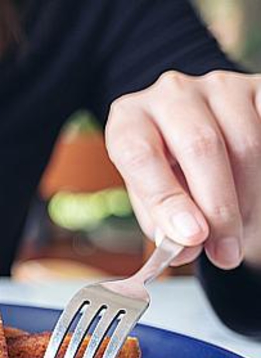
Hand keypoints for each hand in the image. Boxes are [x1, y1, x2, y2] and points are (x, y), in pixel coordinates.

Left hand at [105, 70, 260, 268]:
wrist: (197, 134)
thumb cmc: (167, 171)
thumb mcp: (151, 194)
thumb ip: (161, 220)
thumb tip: (185, 248)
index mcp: (129, 118)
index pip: (140, 155)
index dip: (166, 199)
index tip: (191, 237)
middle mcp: (170, 94)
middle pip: (201, 147)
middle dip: (217, 209)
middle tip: (225, 253)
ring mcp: (217, 86)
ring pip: (245, 144)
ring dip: (247, 200)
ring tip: (239, 235)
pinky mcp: (257, 88)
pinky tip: (255, 203)